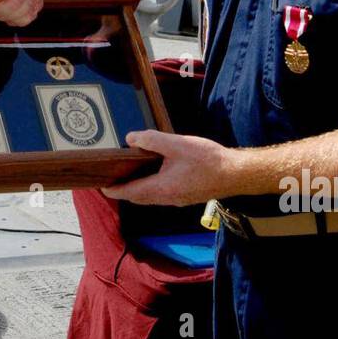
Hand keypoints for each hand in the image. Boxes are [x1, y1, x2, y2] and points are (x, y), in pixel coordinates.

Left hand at [100, 130, 233, 205]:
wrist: (235, 174)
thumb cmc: (208, 160)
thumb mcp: (177, 144)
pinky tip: (155, 174)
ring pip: (151, 198)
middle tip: (112, 180)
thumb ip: (152, 140)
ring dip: (138, 190)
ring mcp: (177, 199)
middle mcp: (167, 198)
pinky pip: (162, 195)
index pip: (129, 193)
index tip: (101, 187)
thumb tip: (131, 139)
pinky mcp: (186, 196)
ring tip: (129, 176)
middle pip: (138, 198)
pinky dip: (151, 187)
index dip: (114, 190)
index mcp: (161, 188)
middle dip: (124, 191)